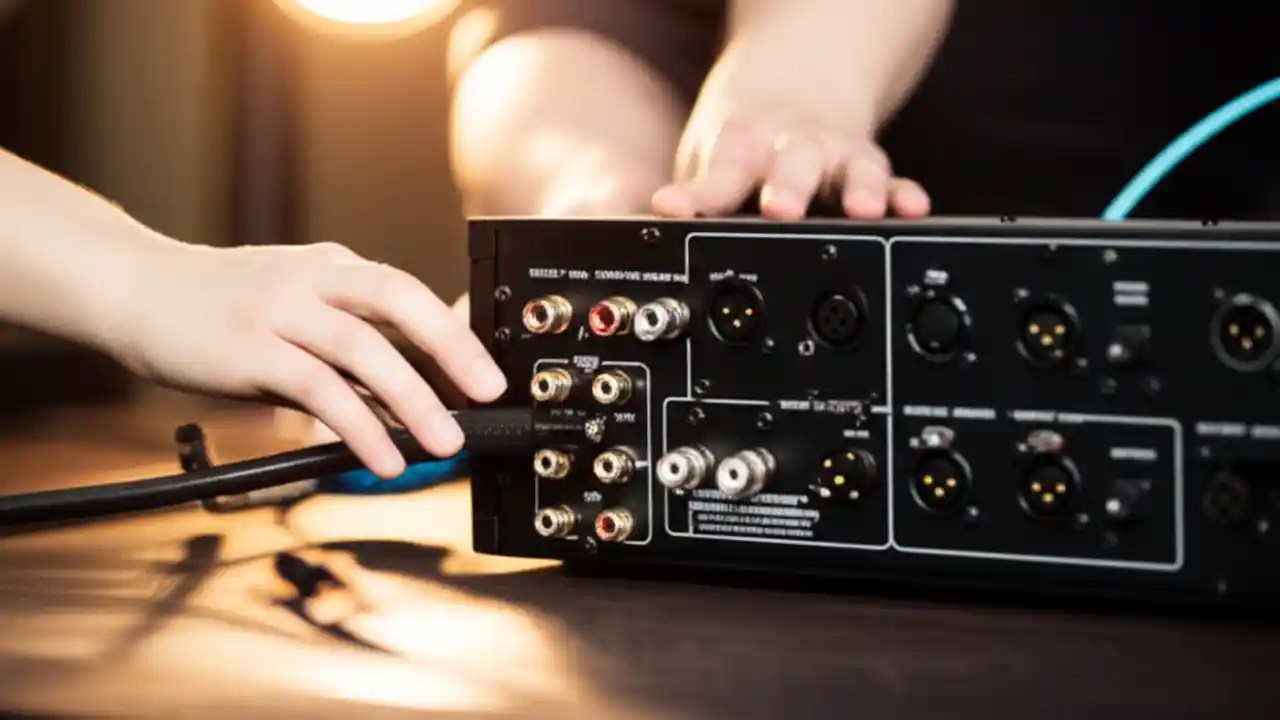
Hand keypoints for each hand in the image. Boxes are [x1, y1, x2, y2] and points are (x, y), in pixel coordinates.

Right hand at [108, 241, 505, 476]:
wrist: (133, 290)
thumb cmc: (218, 309)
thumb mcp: (292, 311)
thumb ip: (344, 348)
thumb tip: (406, 398)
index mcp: (331, 268)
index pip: (407, 291)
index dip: (453, 331)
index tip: (487, 373)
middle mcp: (312, 279)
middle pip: (399, 300)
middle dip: (452, 347)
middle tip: (488, 393)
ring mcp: (279, 310)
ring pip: (363, 348)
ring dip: (413, 399)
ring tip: (445, 442)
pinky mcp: (248, 349)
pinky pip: (317, 389)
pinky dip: (358, 425)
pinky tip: (382, 456)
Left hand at [651, 114, 929, 220]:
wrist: (796, 84)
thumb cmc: (744, 141)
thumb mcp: (710, 161)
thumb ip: (695, 197)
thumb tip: (655, 221)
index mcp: (743, 144)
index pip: (719, 171)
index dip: (699, 193)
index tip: (676, 206)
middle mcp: (793, 144)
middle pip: (792, 163)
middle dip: (788, 186)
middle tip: (780, 210)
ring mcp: (835, 154)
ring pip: (850, 168)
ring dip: (858, 188)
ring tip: (864, 209)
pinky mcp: (869, 166)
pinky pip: (891, 180)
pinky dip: (902, 194)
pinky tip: (913, 207)